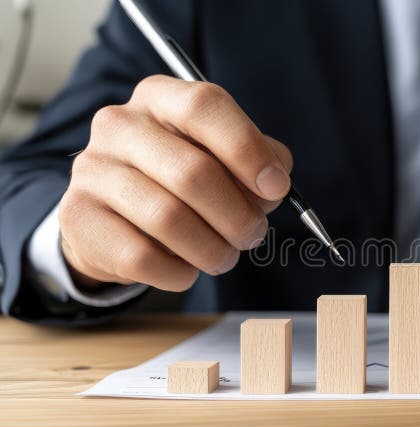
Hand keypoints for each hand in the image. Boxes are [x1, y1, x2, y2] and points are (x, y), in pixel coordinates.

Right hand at [59, 75, 292, 290]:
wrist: (112, 217)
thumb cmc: (179, 182)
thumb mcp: (221, 157)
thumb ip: (258, 160)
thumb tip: (274, 182)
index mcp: (159, 97)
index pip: (204, 106)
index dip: (248, 149)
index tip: (277, 188)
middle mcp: (119, 125)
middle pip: (193, 171)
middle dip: (238, 215)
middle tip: (253, 235)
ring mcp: (92, 170)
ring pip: (168, 218)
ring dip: (212, 249)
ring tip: (224, 256)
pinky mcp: (78, 217)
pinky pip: (141, 256)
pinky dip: (178, 272)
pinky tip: (187, 269)